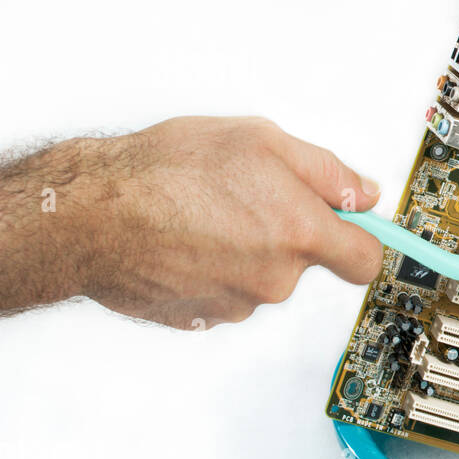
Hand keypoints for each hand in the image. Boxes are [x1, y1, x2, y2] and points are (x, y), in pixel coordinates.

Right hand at [0, 117, 383, 327]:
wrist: (89, 215)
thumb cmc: (165, 171)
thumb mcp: (260, 140)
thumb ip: (326, 171)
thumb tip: (364, 193)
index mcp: (301, 233)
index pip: (367, 259)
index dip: (367, 242)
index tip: (369, 236)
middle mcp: (277, 277)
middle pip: (307, 261)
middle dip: (290, 232)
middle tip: (248, 197)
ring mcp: (239, 303)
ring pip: (263, 276)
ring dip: (247, 249)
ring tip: (205, 213)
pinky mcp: (203, 318)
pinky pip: (227, 291)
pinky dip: (215, 269)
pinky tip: (186, 240)